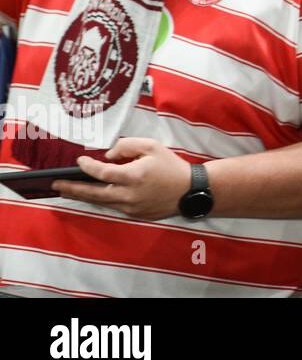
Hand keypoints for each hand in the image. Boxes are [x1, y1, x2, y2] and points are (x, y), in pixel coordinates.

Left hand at [52, 137, 192, 219]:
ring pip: (100, 202)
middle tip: (55, 184)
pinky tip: (90, 194)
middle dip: (72, 188)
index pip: (102, 173)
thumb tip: (108, 155)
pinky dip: (99, 199)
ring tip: (65, 190)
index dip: (88, 167)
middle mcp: (129, 194)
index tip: (79, 161)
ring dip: (82, 196)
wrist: (189, 191)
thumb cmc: (171, 166)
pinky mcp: (134, 214)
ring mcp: (130, 207)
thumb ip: (127, 146)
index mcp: (134, 176)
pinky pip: (112, 205)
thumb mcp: (152, 146)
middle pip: (93, 193)